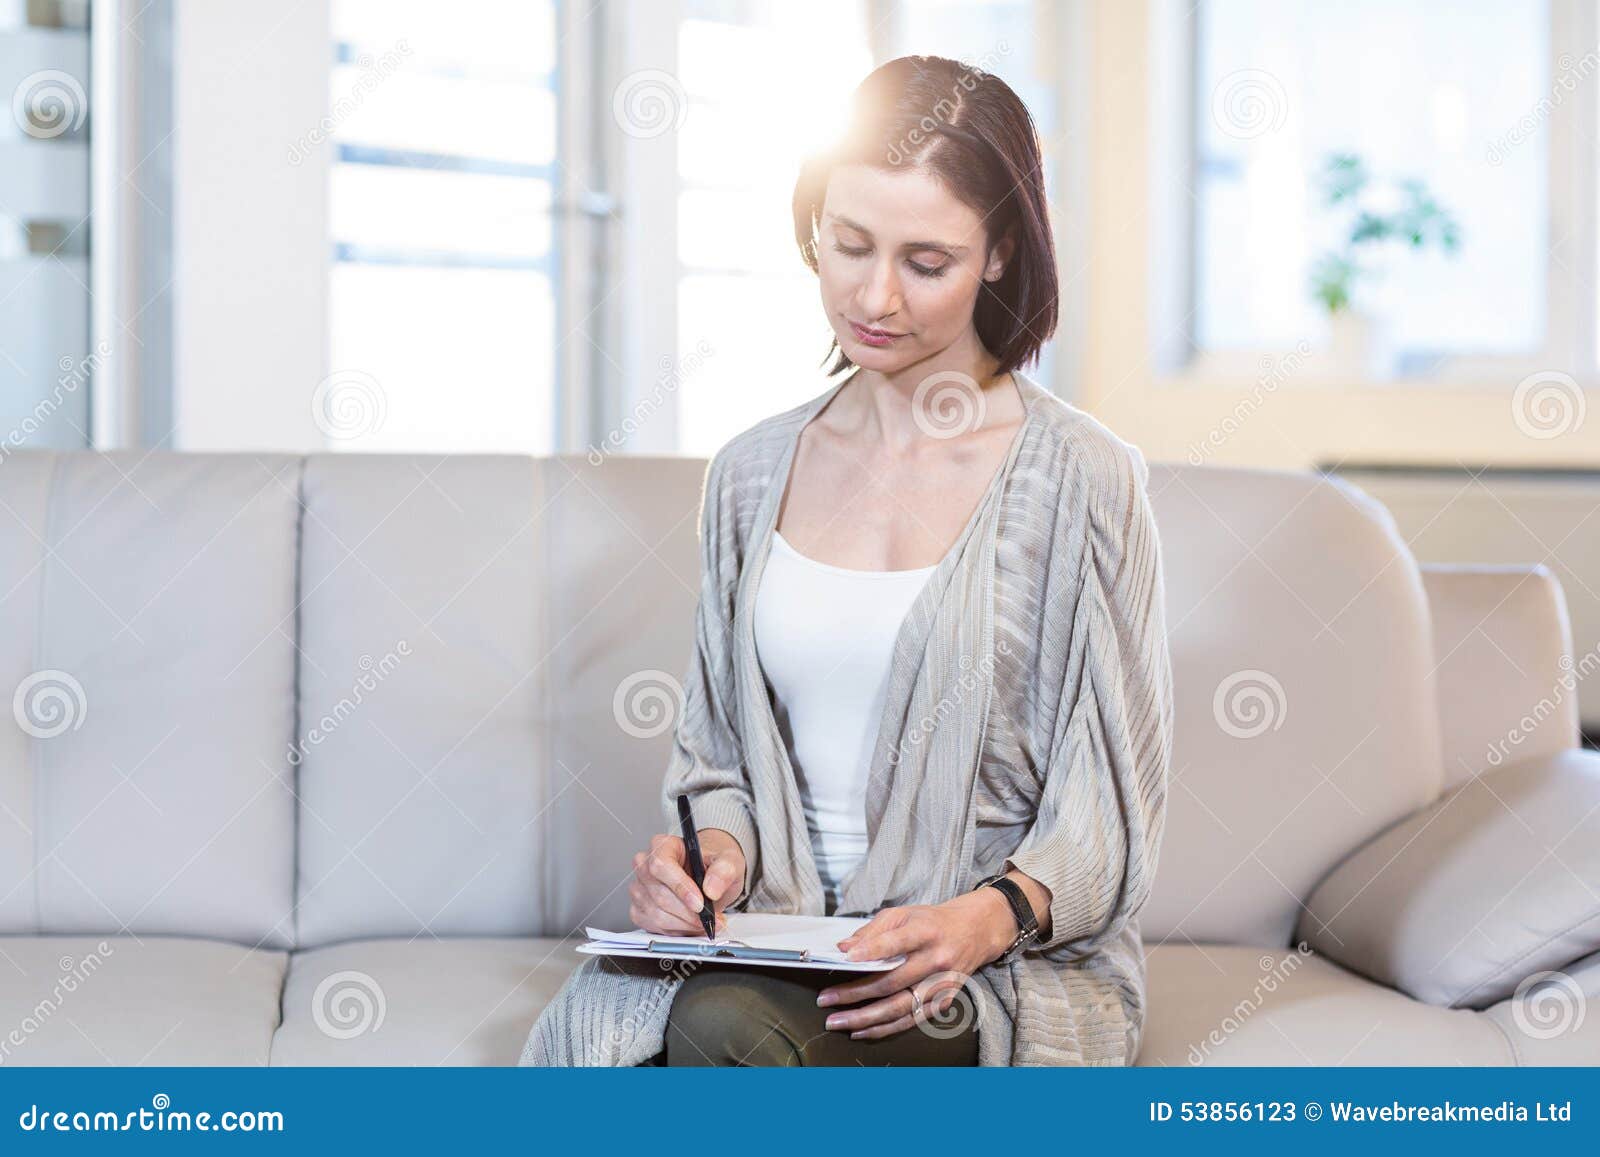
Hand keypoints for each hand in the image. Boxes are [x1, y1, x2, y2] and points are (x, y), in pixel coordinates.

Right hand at [629, 828, 747, 935]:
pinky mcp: (639, 910)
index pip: (661, 866)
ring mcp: (640, 889)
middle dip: (689, 913)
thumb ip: (724, 870)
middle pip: (660, 895)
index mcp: (663, 846)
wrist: (709, 878)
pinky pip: (654, 927)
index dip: (680, 887)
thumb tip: (712, 888)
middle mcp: (645, 865)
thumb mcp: (728, 860)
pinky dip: (676, 931)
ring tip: (704, 921)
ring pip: (657, 915)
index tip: (700, 903)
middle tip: (711, 917)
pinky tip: (690, 924)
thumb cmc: (712, 864)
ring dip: (685, 924)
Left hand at [813, 888, 1015, 1039]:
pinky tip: (861, 1030)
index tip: (846, 959)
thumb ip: (873, 930)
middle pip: (892, 982)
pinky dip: (885, 1028)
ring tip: (837, 1022)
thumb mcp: (904, 913)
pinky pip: (911, 1020)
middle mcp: (936, 960)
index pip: (896, 943)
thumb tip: (844, 948)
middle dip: (854, 994)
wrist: (975, 932)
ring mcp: (941, 985)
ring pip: (899, 1008)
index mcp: (926, 932)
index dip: (871, 951)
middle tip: (825, 1000)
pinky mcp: (944, 1001)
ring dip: (865, 1019)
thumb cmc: (932, 922)